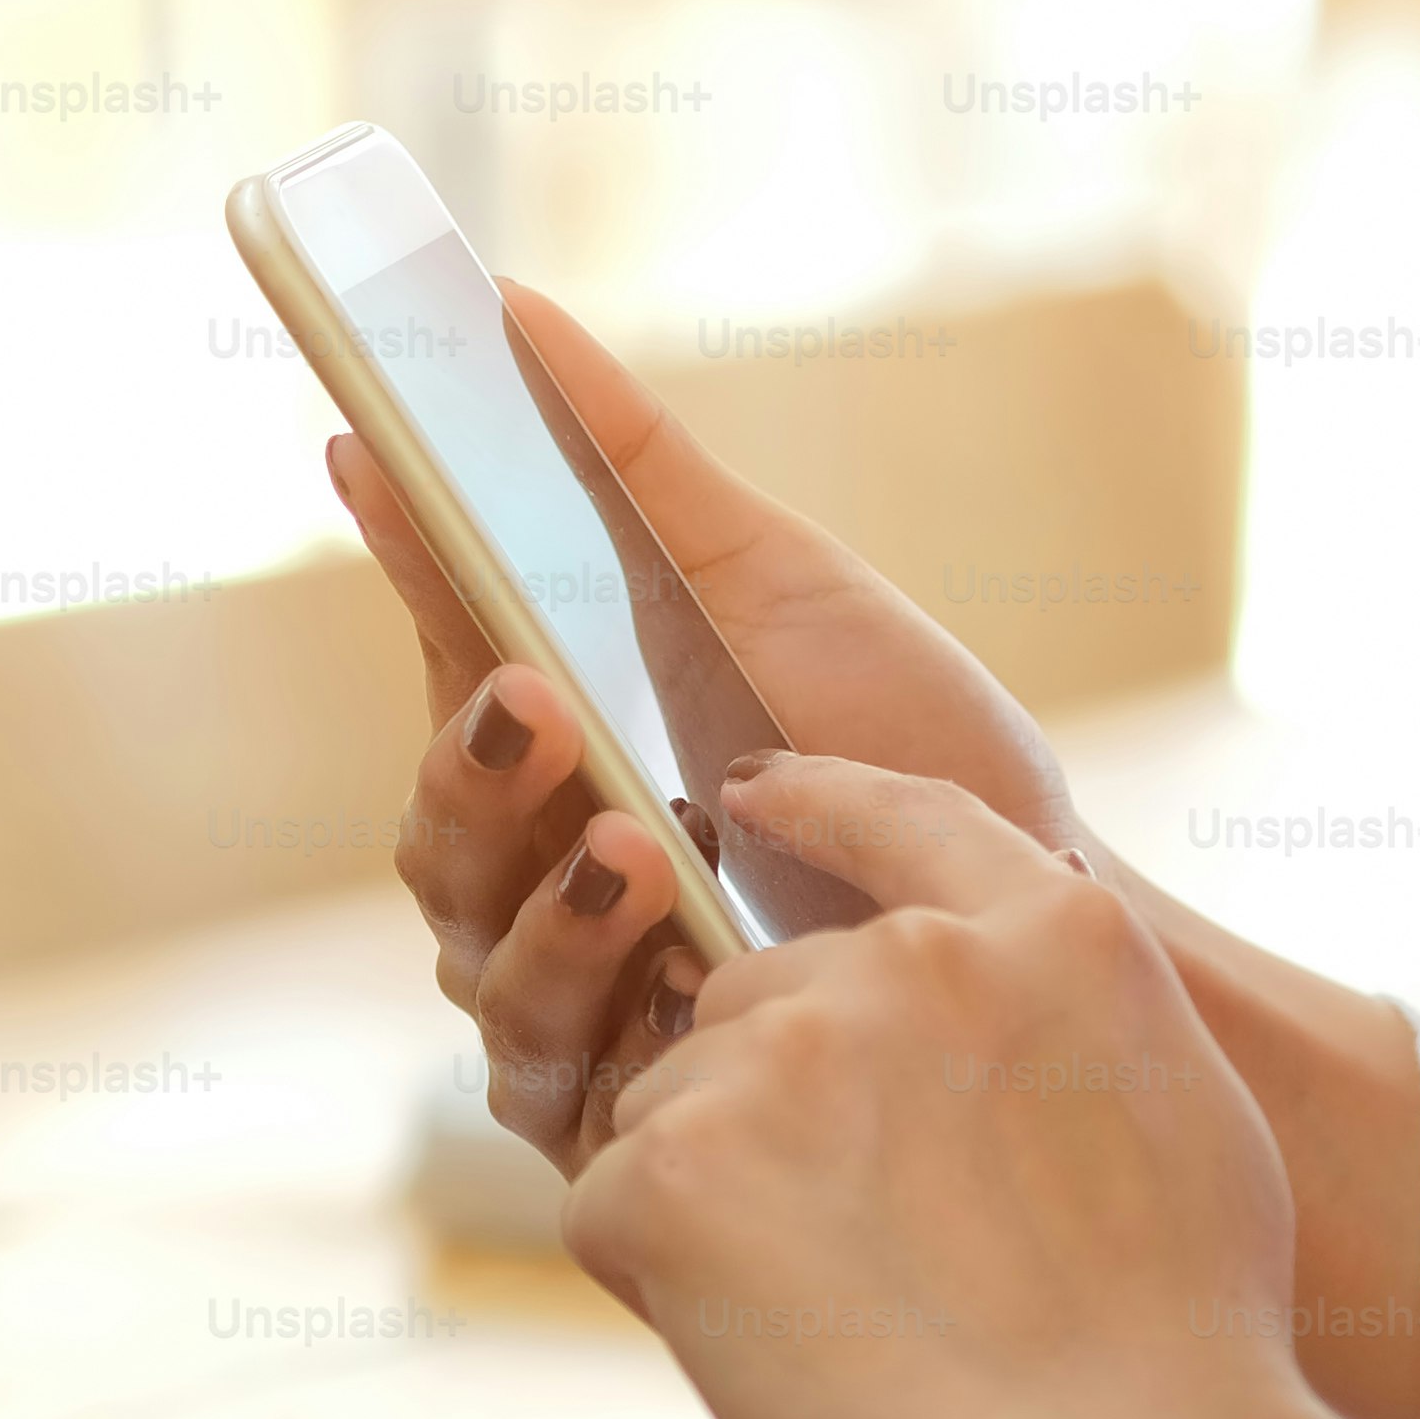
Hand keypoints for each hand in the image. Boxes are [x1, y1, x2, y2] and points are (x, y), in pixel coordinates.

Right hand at [329, 285, 1083, 1170]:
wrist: (1042, 902)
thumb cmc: (901, 736)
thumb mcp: (773, 580)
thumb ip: (635, 465)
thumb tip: (510, 306)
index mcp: (557, 738)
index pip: (443, 655)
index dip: (401, 563)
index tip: (377, 454)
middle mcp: (541, 870)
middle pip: (434, 831)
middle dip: (469, 767)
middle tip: (535, 696)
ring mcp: (578, 993)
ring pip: (479, 959)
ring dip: (539, 900)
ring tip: (635, 845)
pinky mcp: (630, 1113)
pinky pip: (555, 1079)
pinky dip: (596, 1016)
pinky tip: (671, 973)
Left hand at [569, 754, 1333, 1418]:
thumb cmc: (1180, 1359)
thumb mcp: (1183, 1114)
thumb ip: (1066, 1025)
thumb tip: (989, 1033)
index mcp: (1053, 934)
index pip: (900, 814)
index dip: (812, 803)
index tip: (745, 795)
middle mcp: (914, 957)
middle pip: (759, 1004)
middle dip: (778, 1118)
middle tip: (874, 1267)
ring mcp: (789, 1049)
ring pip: (679, 1110)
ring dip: (722, 1207)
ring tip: (852, 1326)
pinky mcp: (679, 1163)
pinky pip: (617, 1206)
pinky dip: (666, 1290)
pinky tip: (781, 1355)